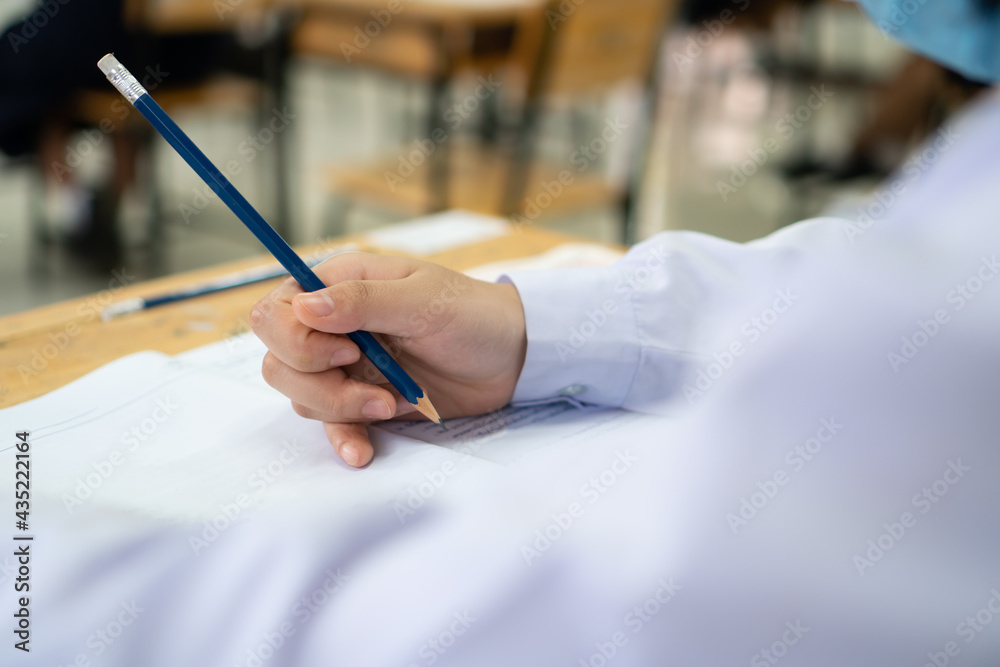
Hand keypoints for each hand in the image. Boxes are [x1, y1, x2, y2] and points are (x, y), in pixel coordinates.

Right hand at [250, 252, 526, 466]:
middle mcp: (332, 325)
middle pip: (279, 360)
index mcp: (338, 285)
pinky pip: (330, 424)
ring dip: (341, 409)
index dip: (297, 340)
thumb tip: (304, 304)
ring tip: (392, 405)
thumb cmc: (472, 315)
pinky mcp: (362, 398)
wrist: (510, 359)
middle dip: (319, 384)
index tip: (349, 352)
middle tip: (373, 385)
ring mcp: (344, 365)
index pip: (275, 313)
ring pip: (300, 395)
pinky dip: (343, 438)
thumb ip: (362, 301)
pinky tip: (363, 452)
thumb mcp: (423, 300)